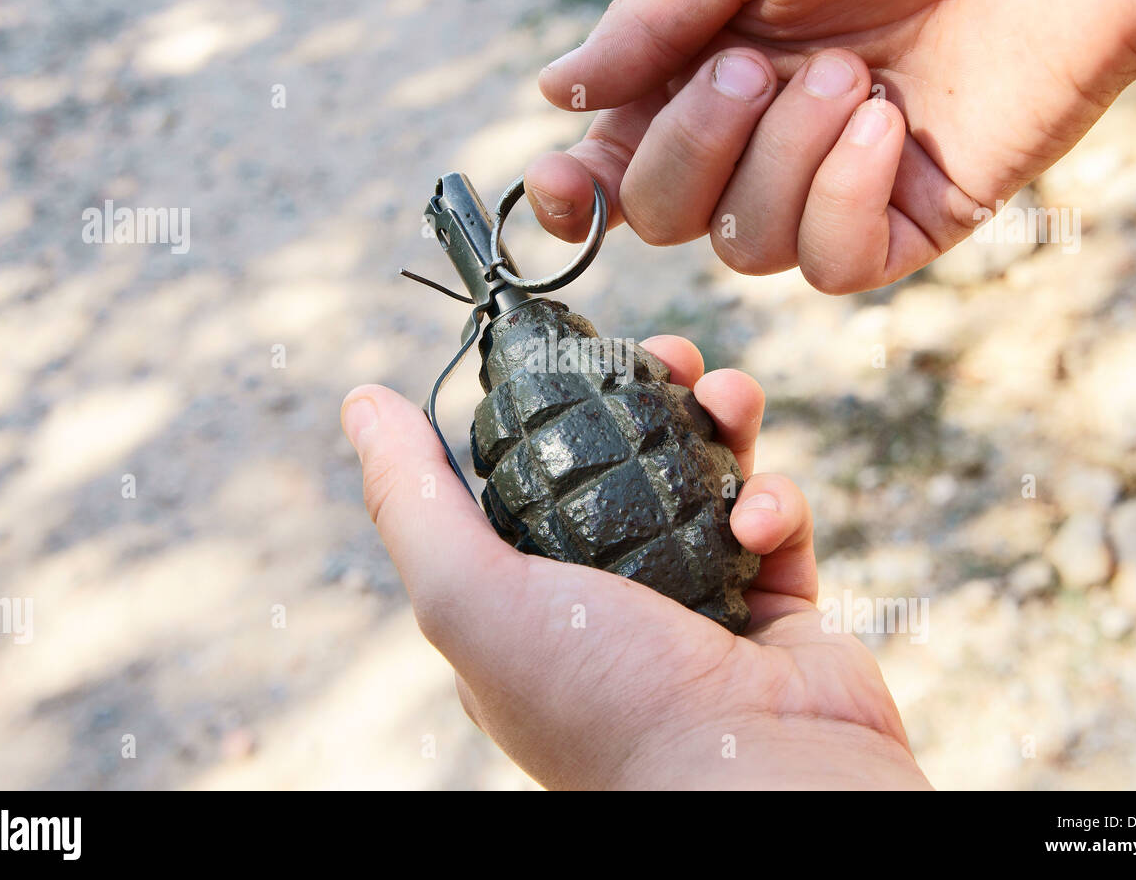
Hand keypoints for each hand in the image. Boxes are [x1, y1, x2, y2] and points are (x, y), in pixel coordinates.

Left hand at [341, 337, 929, 788]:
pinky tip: (758, 521)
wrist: (754, 780)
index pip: (528, 477)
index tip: (573, 355)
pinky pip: (773, 524)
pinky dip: (775, 505)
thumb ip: (414, 498)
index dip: (549, 407)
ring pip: (704, 475)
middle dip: (649, 394)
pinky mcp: (774, 606)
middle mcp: (610, 599)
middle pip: (625, 461)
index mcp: (529, 603)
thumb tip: (360, 401)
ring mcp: (695, 599)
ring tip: (727, 398)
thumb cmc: (598, 698)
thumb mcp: (469, 593)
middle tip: (670, 358)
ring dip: (721, 423)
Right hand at [524, 0, 1135, 292]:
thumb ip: (649, 23)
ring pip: (744, 246)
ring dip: (784, 157)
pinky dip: (843, 199)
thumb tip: (556, 94)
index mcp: (704, 76)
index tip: (563, 179)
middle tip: (756, 63)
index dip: (575, 192)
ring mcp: (826, 192)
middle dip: (694, 146)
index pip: (616, 167)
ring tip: (852, 75)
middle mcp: (754, 145)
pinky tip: (886, 127)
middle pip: (663, 217)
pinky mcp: (899, 226)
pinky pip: (830, 266)